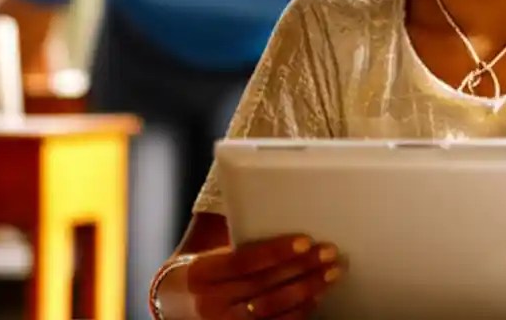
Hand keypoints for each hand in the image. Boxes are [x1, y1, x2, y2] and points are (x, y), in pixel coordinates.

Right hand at [185, 234, 342, 318]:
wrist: (174, 307)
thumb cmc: (199, 271)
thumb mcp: (207, 251)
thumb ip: (234, 234)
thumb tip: (267, 196)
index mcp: (201, 273)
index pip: (244, 262)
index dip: (276, 251)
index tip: (305, 240)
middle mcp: (211, 303)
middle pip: (265, 285)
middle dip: (302, 268)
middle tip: (330, 253)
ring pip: (274, 309)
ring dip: (308, 290)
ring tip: (331, 273)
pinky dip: (299, 312)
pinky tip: (316, 297)